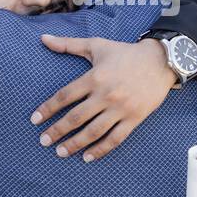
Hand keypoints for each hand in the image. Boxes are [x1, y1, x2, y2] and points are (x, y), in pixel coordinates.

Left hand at [30, 34, 176, 161]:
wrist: (160, 61)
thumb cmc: (125, 53)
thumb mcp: (97, 45)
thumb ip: (69, 44)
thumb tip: (43, 39)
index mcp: (94, 77)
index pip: (65, 96)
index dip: (48, 108)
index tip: (35, 120)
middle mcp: (106, 94)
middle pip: (76, 117)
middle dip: (57, 130)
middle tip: (43, 141)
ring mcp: (121, 108)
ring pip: (94, 131)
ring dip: (75, 143)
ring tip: (61, 152)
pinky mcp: (134, 118)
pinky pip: (115, 138)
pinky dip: (101, 149)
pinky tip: (87, 157)